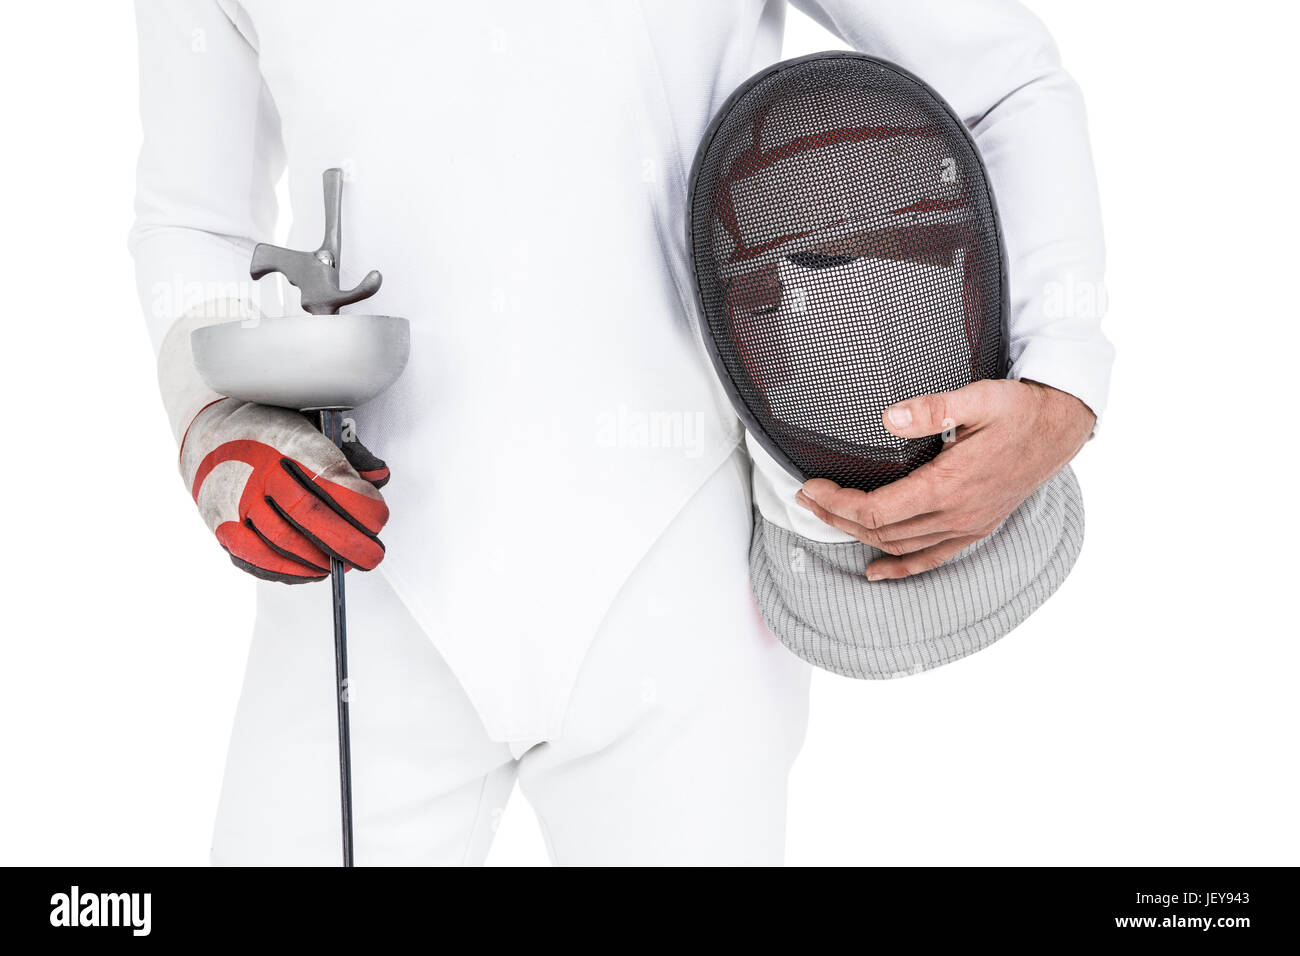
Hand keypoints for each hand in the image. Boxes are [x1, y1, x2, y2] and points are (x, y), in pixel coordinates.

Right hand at [180, 400, 390, 582]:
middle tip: (372, 554)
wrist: (209, 438)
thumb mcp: (311, 425)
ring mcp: (235, 501)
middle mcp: (256, 470)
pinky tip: (314, 571)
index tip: (378, 515)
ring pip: (282, 541)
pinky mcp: (222, 526)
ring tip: (345, 563)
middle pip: (307, 513)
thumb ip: (349, 453)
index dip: (359, 502)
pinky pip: (256, 559)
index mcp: (286, 440)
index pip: (328, 474)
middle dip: (347, 541)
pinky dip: (290, 572)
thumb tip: (378, 477)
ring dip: (321, 560)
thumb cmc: (271, 434)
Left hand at [795, 379, 1094, 579]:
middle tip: (807, 500)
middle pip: (881, 531)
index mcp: (949, 485)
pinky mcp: (974, 528)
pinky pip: (932, 558)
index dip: (837, 503)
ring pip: (900, 546)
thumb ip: (932, 408)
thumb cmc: (1018, 411)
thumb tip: (889, 417)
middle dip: (837, 518)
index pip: (877, 509)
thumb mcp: (979, 398)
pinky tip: (877, 572)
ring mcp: (966, 526)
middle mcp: (956, 514)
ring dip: (859, 537)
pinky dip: (901, 568)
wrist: (1060, 429)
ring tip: (828, 519)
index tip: (812, 487)